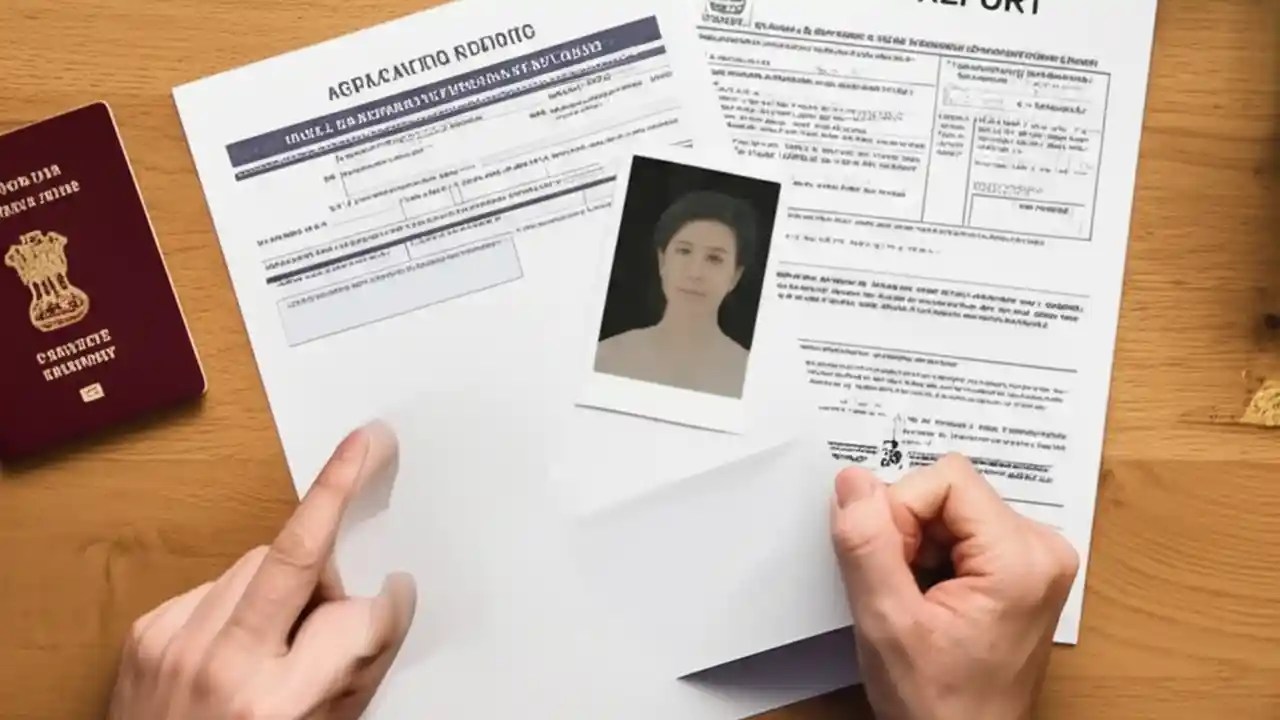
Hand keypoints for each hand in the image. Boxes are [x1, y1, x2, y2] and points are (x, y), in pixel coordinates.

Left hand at [107, 423, 416, 719]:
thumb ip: (351, 672)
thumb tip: (380, 605)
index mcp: (272, 703)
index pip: (354, 621)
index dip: (387, 605)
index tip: (400, 591)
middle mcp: (220, 664)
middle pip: (294, 554)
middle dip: (334, 492)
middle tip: (366, 444)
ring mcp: (176, 642)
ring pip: (260, 560)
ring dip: (289, 577)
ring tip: (291, 620)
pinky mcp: (149, 631)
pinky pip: (218, 583)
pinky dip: (241, 598)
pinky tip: (241, 634)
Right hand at [830, 454, 1078, 719]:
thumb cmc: (938, 704)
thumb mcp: (886, 623)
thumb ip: (866, 544)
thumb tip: (854, 480)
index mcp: (1022, 558)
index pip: (944, 479)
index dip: (900, 513)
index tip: (893, 568)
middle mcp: (1041, 548)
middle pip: (950, 490)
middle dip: (908, 529)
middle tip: (903, 588)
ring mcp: (1035, 558)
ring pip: (950, 508)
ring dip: (917, 542)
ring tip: (917, 598)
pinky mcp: (1021, 567)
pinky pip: (961, 529)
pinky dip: (932, 554)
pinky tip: (929, 596)